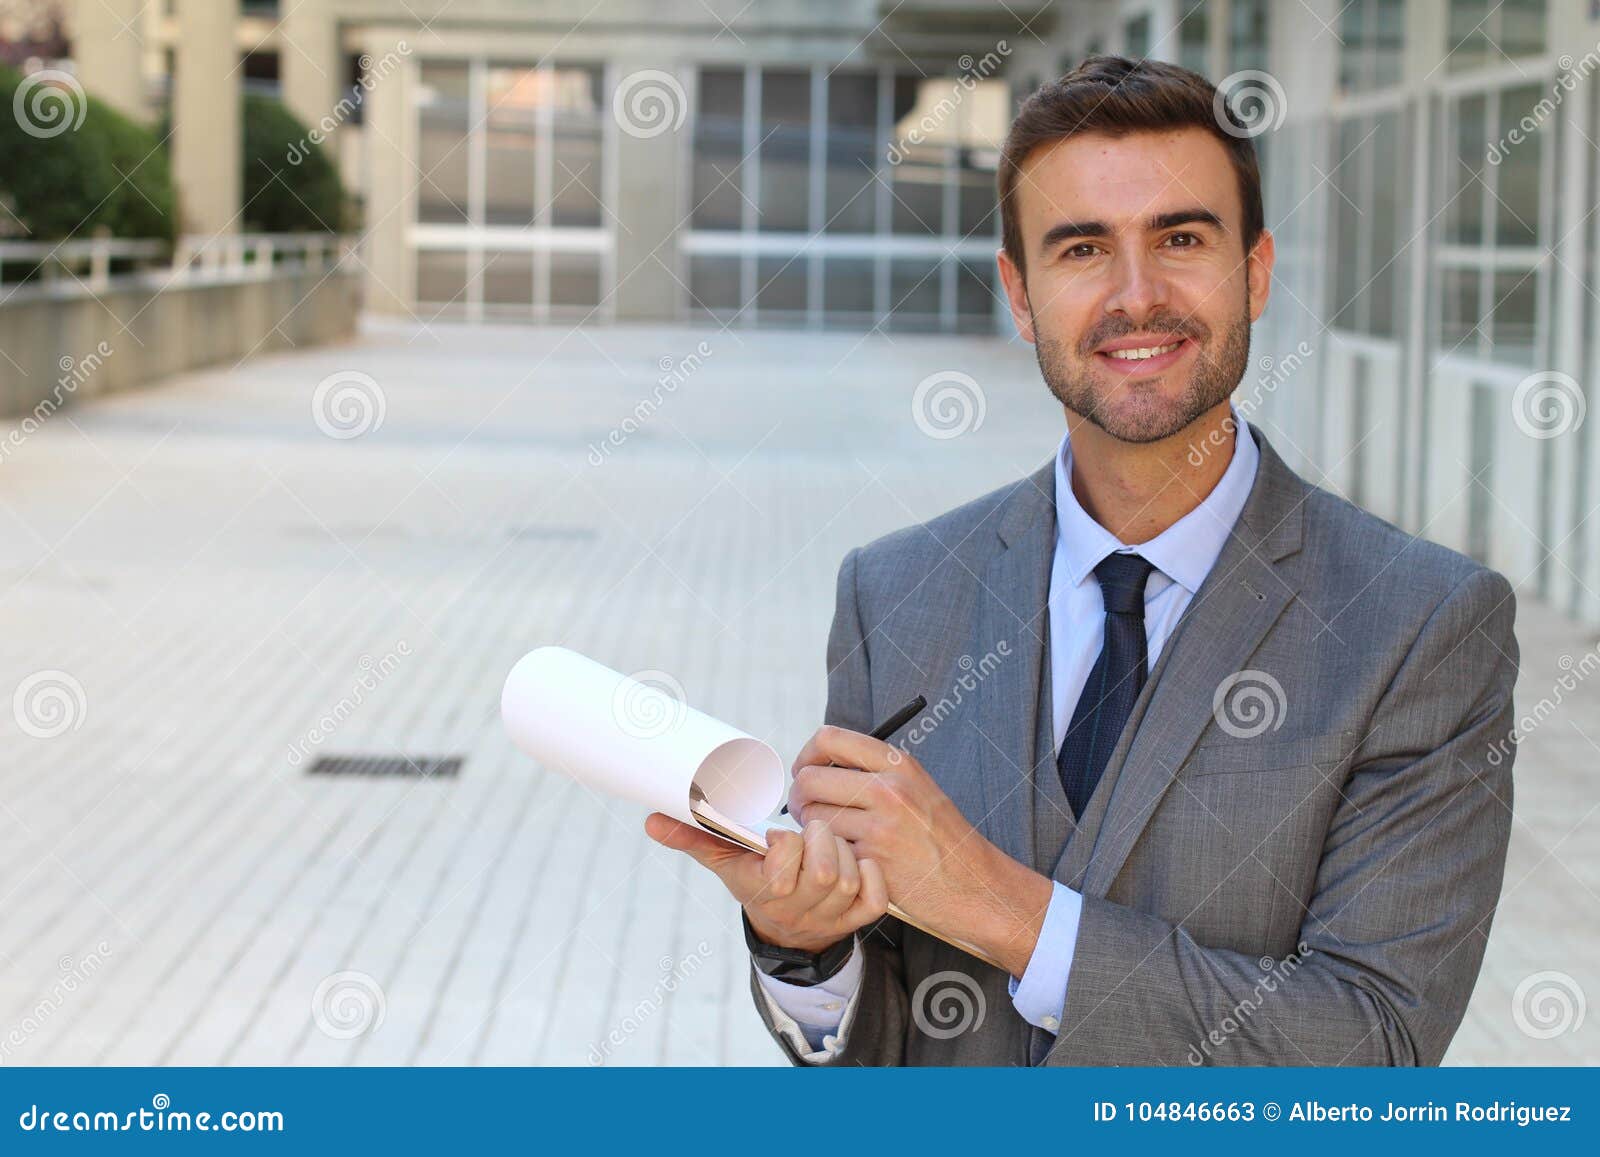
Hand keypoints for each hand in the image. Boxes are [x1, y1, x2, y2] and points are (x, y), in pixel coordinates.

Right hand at [645, 813, 887, 953]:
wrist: (784, 931)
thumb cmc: (755, 880)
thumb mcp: (723, 861)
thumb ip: (692, 837)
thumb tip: (652, 820)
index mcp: (765, 890)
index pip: (784, 865)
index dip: (787, 844)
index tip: (779, 835)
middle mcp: (799, 909)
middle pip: (824, 874)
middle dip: (822, 841)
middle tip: (813, 829)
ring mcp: (830, 917)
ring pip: (849, 881)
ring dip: (844, 853)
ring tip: (830, 841)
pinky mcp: (857, 919)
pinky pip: (876, 899)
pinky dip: (873, 876)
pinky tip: (859, 859)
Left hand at [787, 725, 1051, 975]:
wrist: (973, 885)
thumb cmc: (942, 838)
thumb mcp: (918, 787)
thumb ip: (875, 771)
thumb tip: (822, 764)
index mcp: (899, 764)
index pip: (830, 739)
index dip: (807, 755)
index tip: (805, 771)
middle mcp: (888, 789)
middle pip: (810, 779)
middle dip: (799, 798)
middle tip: (807, 811)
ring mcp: (879, 826)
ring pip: (812, 818)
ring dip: (811, 831)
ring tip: (829, 839)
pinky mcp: (871, 861)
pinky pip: (827, 851)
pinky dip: (828, 856)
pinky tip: (846, 860)